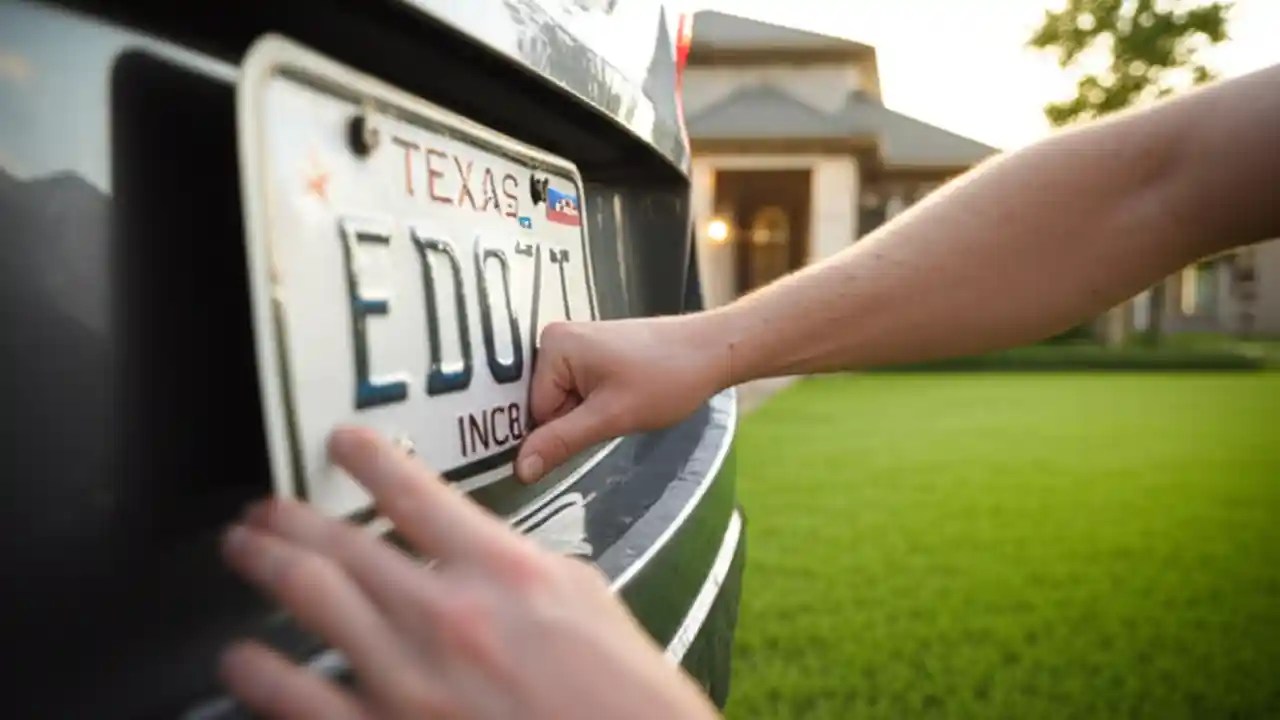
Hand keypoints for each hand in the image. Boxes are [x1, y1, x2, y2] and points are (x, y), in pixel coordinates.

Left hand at [219, 427, 719, 719]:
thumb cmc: (623, 698)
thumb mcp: (584, 600)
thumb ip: (518, 567)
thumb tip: (474, 549)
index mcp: (505, 575)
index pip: (417, 495)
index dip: (369, 459)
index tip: (342, 444)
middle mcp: (449, 618)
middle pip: (345, 544)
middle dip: (292, 518)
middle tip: (265, 508)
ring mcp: (412, 680)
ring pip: (313, 602)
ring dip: (266, 566)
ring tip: (245, 550)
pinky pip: (302, 698)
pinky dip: (260, 674)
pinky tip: (241, 659)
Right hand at [516, 316, 728, 483]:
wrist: (710, 352)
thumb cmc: (666, 378)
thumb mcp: (610, 416)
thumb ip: (560, 442)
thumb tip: (520, 469)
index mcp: (552, 346)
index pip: (533, 411)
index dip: (563, 430)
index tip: (598, 425)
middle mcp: (555, 340)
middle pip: (544, 406)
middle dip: (575, 421)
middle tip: (614, 412)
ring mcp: (573, 346)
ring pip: (562, 403)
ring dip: (588, 415)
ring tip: (622, 402)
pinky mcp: (590, 354)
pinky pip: (576, 393)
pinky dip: (596, 405)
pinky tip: (622, 397)